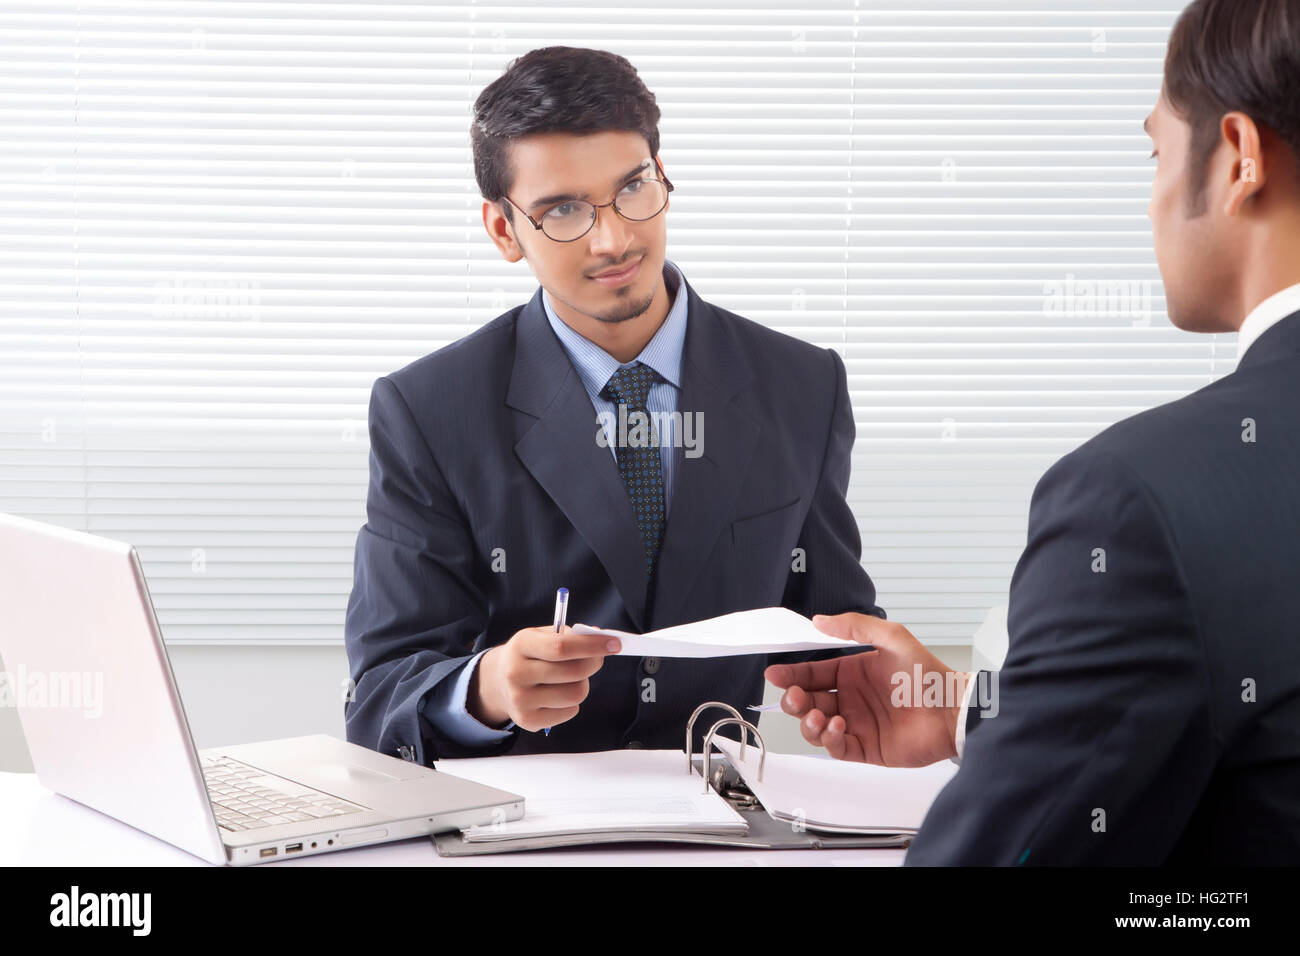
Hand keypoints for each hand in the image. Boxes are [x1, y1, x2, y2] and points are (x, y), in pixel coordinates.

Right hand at [468, 625, 620, 732]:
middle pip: (574, 672)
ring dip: (582, 683)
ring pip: (576, 694)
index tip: (614, 644)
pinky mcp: (528, 721)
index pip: (562, 647)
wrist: (498, 682)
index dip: (593, 645)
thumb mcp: (541, 635)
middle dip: (593, 663)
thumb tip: (600, 637)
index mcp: (521, 645)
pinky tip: (558, 694)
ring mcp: (520, 699)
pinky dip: (572, 702)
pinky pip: (570, 711)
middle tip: (595, 659)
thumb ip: (569, 635)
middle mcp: (517, 673)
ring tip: (570, 678)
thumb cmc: (528, 655)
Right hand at [764, 612, 968, 766]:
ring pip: (816, 727)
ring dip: (809, 722)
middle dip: (793, 700)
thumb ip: (855, 626)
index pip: (812, 673)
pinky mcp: (865, 748)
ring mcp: (856, 724)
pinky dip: (829, 739)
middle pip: (807, 701)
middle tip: (793, 696)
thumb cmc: (927, 674)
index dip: (791, 674)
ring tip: (819, 716)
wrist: (952, 710)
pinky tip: (837, 726)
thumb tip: (819, 620)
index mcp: (852, 672)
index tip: (774, 673)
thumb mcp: (892, 638)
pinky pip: (836, 747)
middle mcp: (850, 698)